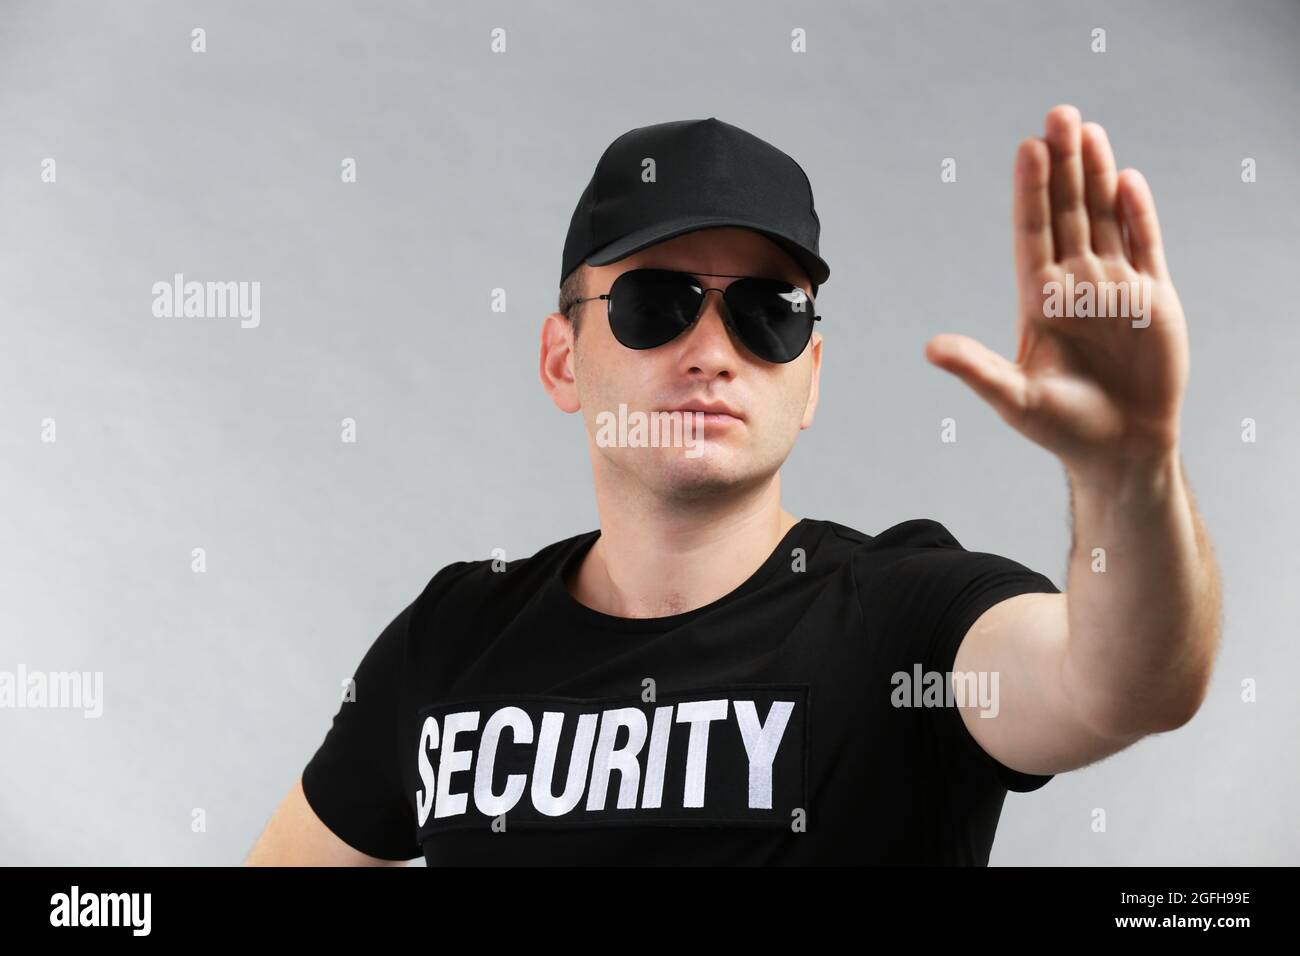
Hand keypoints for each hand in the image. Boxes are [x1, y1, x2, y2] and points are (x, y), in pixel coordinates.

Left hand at [926, 105, 1188, 489]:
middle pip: (1067, 213)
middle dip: (1064, 166)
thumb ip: (977, 369)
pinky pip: (1145, 245)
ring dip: (1097, 176)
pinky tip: (1127, 180)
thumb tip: (930, 349)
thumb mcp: (1014, 398)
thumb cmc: (1062, 428)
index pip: (1032, 233)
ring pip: (1104, 218)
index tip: (1028, 149)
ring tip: (1088, 130)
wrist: (1120, 448)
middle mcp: (1075, 283)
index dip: (1031, 192)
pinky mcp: (1153, 297)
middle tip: (1059, 115)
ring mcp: (1114, 286)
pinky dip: (1138, 214)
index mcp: (1039, 300)